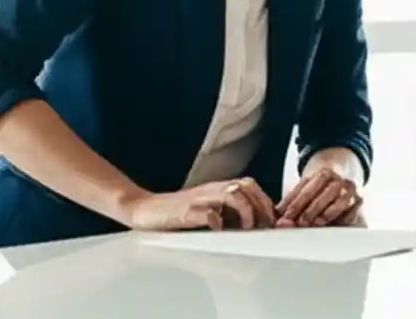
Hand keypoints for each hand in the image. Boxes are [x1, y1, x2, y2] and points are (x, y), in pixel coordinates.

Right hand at [120, 177, 275, 230]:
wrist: (144, 210)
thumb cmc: (177, 213)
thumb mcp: (207, 208)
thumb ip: (228, 211)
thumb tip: (256, 224)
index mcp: (218, 188)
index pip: (250, 185)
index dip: (265, 200)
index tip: (272, 219)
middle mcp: (211, 190)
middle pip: (246, 186)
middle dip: (261, 205)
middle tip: (265, 225)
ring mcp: (199, 199)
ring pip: (232, 194)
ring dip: (245, 211)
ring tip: (247, 227)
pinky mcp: (185, 212)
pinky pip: (207, 213)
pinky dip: (217, 220)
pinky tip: (219, 230)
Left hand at [276, 166, 362, 227]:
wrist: (344, 174)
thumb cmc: (319, 187)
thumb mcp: (305, 188)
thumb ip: (291, 202)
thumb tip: (278, 219)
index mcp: (322, 174)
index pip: (306, 190)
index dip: (294, 206)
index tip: (286, 218)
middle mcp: (337, 179)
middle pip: (322, 195)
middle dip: (310, 211)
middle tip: (300, 224)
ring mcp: (350, 189)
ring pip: (339, 201)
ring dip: (327, 213)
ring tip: (317, 223)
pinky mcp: (359, 199)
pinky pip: (354, 209)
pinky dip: (345, 217)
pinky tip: (335, 224)